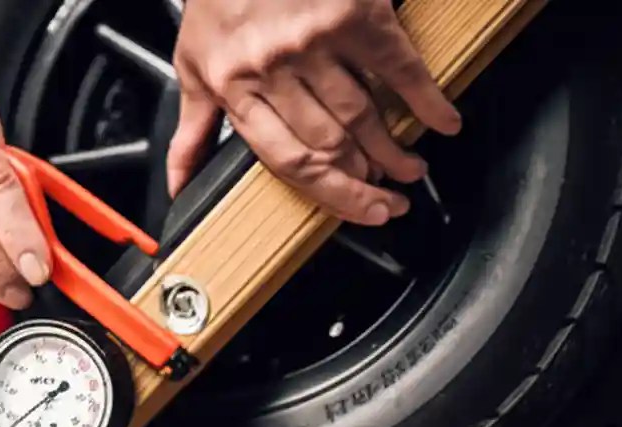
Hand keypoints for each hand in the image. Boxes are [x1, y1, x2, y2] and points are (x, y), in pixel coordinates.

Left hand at [167, 0, 462, 226]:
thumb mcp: (192, 61)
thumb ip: (192, 128)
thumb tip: (179, 184)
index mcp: (234, 86)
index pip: (286, 161)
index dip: (331, 196)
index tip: (361, 212)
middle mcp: (273, 67)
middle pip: (331, 146)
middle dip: (367, 180)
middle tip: (390, 197)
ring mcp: (315, 40)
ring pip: (363, 115)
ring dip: (394, 149)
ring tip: (410, 167)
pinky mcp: (354, 13)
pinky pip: (398, 67)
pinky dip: (426, 98)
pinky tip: (442, 120)